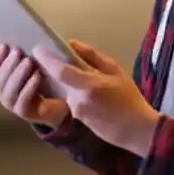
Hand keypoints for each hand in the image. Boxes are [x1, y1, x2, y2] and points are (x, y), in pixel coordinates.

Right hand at [0, 45, 69, 128]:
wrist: (67, 101)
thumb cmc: (53, 78)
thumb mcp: (45, 60)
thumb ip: (38, 50)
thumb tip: (37, 42)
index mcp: (6, 75)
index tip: (5, 45)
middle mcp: (6, 90)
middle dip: (8, 64)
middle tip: (18, 51)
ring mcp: (14, 104)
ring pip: (8, 92)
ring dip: (17, 76)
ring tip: (29, 62)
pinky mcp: (26, 113)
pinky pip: (21, 103)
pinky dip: (28, 89)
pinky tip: (36, 77)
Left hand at [33, 40, 160, 156]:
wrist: (135, 130)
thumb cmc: (129, 98)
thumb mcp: (115, 71)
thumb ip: (92, 56)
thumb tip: (72, 44)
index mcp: (89, 85)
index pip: (60, 71)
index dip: (46, 59)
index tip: (38, 49)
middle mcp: (78, 99)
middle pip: (59, 79)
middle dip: (54, 68)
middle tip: (54, 55)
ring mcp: (75, 110)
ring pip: (65, 89)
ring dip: (68, 81)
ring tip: (82, 74)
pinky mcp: (76, 118)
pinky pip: (71, 99)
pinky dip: (74, 91)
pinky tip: (89, 92)